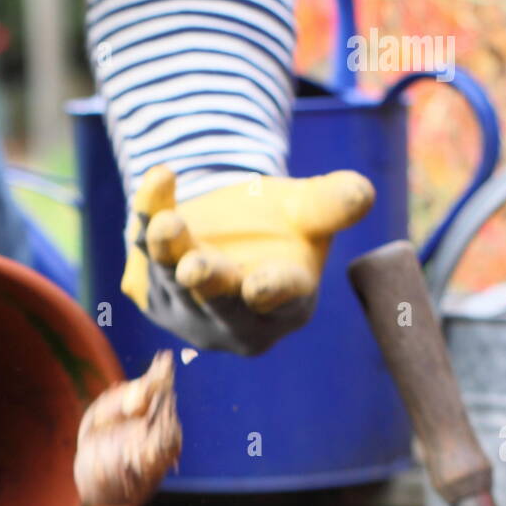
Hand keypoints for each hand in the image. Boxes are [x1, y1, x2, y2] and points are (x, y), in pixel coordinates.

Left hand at [121, 165, 374, 356]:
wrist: (227, 226)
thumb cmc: (281, 226)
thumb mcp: (310, 211)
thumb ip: (332, 204)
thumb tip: (362, 194)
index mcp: (286, 306)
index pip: (280, 303)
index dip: (272, 292)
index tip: (258, 285)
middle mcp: (235, 322)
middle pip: (219, 303)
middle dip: (208, 283)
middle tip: (195, 267)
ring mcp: (188, 314)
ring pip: (173, 283)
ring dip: (167, 251)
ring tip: (165, 220)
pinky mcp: (151, 294)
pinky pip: (143, 259)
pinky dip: (144, 222)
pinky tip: (157, 183)